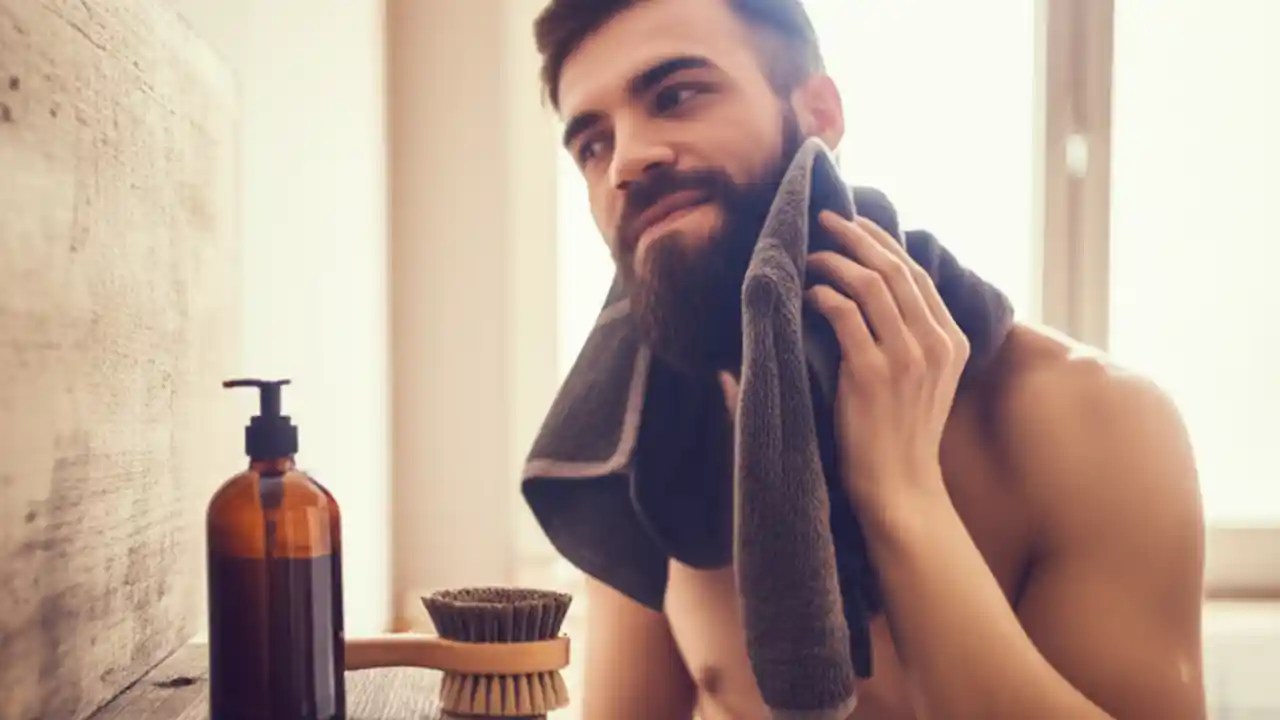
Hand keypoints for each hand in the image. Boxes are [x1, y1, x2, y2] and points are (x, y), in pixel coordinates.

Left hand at [804, 212, 969, 510]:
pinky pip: (845, 314)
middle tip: (827, 219)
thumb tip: (877, 294)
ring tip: (811, 254)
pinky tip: (810, 293)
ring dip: (836, 260)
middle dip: (858, 236)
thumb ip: (913, 338)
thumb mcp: (926, 381)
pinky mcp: (872, 373)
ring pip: (871, 284)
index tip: (858, 224)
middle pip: (895, 269)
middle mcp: (936, 343)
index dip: (885, 243)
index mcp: (954, 341)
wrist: (902, 489)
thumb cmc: (903, 436)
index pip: (918, 275)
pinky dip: (824, 294)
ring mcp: (907, 358)